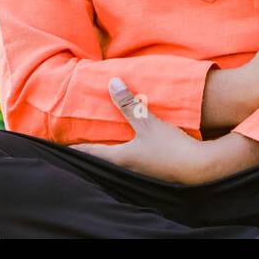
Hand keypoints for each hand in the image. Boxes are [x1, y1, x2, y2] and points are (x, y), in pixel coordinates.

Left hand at [69, 77, 215, 184]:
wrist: (199, 168)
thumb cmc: (170, 147)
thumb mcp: (148, 122)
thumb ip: (129, 103)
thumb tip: (112, 82)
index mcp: (119, 159)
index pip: (89, 154)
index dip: (74, 149)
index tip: (59, 148)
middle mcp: (125, 170)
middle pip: (100, 161)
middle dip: (88, 152)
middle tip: (76, 142)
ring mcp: (138, 175)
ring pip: (114, 164)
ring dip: (106, 154)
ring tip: (98, 144)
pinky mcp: (151, 174)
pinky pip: (129, 163)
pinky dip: (121, 155)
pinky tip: (127, 148)